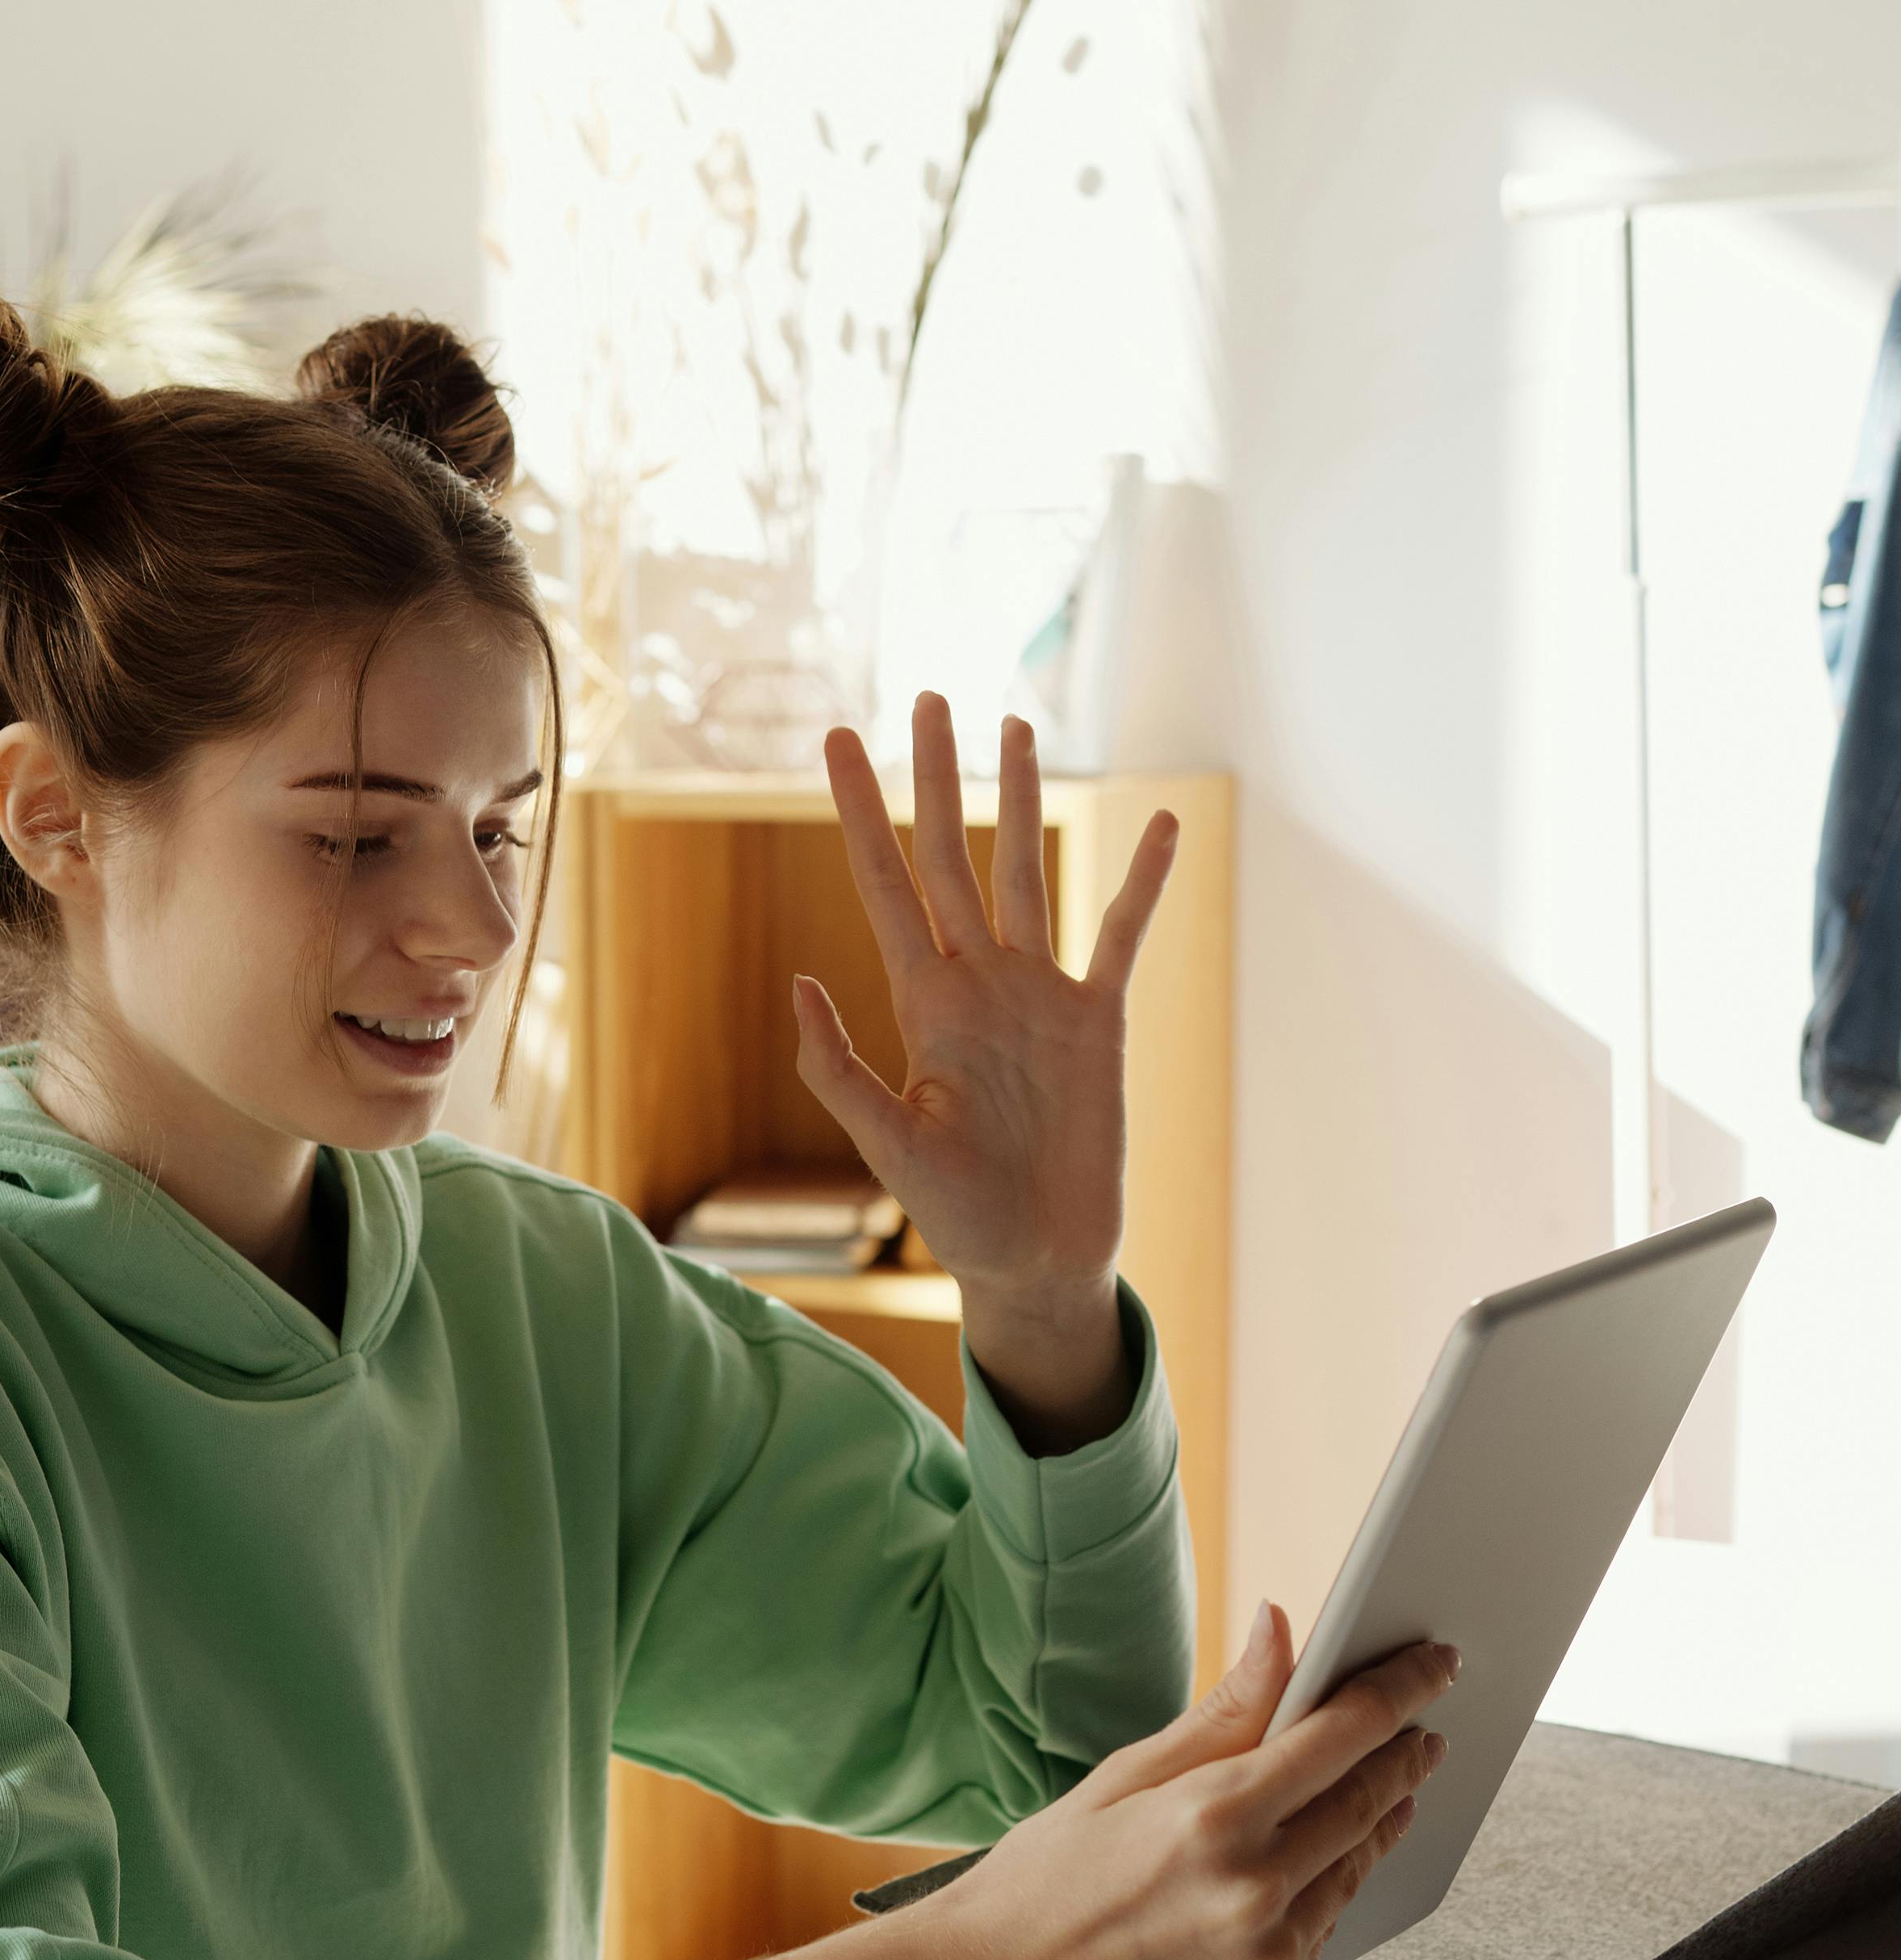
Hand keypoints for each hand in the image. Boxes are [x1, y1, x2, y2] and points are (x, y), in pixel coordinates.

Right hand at [649, 1605, 1456, 1959]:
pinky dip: (1332, 1885)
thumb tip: (1278, 1634)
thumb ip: (1221, 1713)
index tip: (1431, 1664)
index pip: (1343, 1734)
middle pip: (1367, 1801)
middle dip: (1404, 1753)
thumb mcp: (1123, 1779)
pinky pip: (1325, 1928)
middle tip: (1424, 1724)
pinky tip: (1327, 1861)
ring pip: (1356, 1868)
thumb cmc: (1037, 1890)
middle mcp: (1254, 1890)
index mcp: (1213, 1818)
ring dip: (1381, 1819)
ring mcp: (1270, 1956)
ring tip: (1391, 1784)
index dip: (1399, 1689)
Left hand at [793, 693, 1175, 1443]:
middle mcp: (979, 982)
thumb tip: (798, 983)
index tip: (836, 742)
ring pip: (1028, 873)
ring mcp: (1040, 996)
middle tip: (927, 698)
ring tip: (1016, 727)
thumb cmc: (959, 1216)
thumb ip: (842, 1067)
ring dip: (1022, 801)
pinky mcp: (1099, 1022)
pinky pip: (1120, 935)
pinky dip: (1140, 882)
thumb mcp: (890, 1144)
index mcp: (922, 1003)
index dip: (859, 811)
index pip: (883, 883)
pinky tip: (1161, 826)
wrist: (1037, 1261)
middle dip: (938, 777)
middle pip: (951, 855)